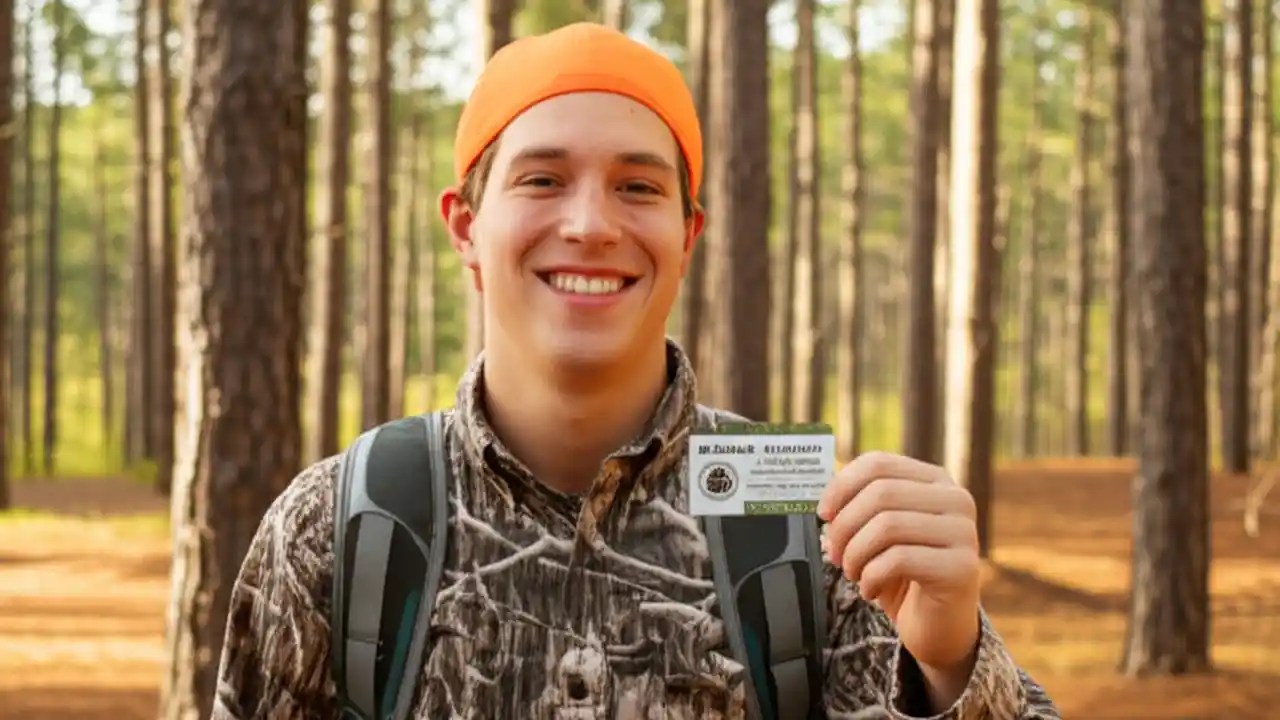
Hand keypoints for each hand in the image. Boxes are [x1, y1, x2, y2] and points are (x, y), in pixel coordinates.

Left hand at [816, 451, 981, 675]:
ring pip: (888, 525)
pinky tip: (870, 590)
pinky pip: (899, 560)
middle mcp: (956, 500)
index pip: (879, 463)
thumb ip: (859, 509)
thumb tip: (826, 504)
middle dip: (845, 527)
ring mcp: (964, 532)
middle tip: (835, 555)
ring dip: (856, 555)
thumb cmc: (904, 575)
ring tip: (853, 573)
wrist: (938, 627)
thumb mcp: (880, 534)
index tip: (824, 515)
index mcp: (934, 481)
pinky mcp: (962, 568)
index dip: (842, 486)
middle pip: (881, 493)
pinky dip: (871, 577)